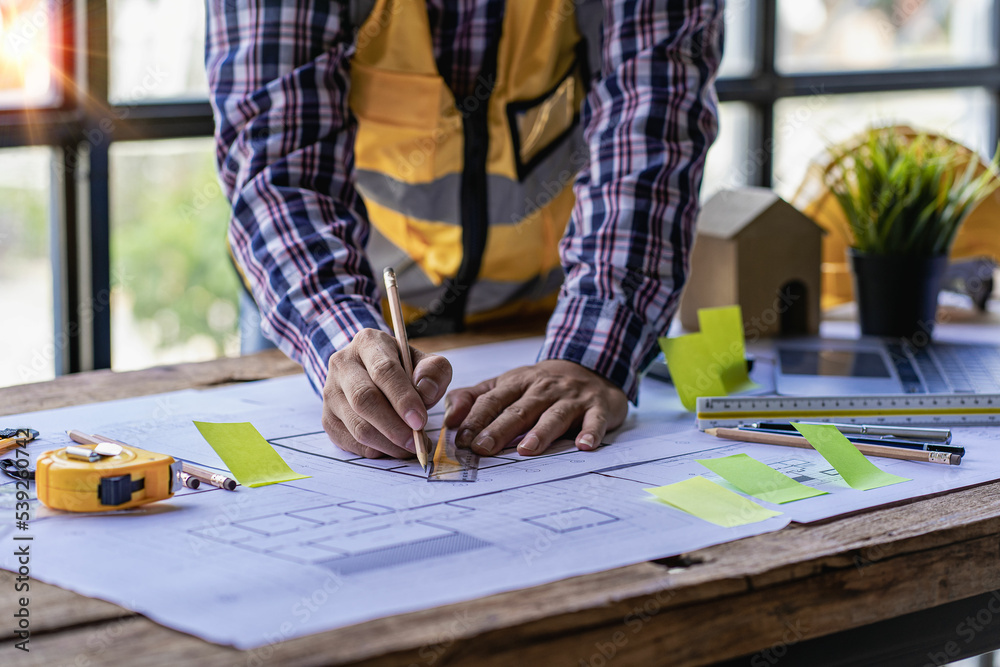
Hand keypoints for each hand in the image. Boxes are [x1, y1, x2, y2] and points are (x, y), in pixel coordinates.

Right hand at [322, 328, 451, 457]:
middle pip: (364, 400)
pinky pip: (350, 442)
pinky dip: (375, 450)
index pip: (383, 370)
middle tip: (416, 442)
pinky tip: (392, 447)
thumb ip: (433, 371)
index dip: (403, 398)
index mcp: (368, 343)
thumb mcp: (424, 362)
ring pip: (357, 426)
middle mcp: (342, 364)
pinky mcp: (328, 418)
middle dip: (394, 426)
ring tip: (410, 447)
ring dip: (387, 443)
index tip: (420, 420)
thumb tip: (426, 390)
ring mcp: (330, 392)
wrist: (371, 373)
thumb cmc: (403, 369)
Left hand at [444, 360, 627, 456]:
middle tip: (483, 448)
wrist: (591, 366)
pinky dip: (591, 432)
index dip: (476, 419)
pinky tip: (584, 445)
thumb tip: (449, 419)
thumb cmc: (541, 385)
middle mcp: (543, 389)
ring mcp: (572, 398)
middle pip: (519, 410)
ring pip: (554, 415)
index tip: (462, 440)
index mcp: (517, 383)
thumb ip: (475, 398)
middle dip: (500, 429)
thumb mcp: (506, 384)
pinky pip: (595, 420)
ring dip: (541, 432)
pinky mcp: (598, 407)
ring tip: (527, 450)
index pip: (493, 400)